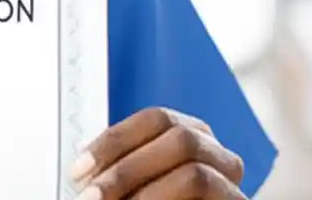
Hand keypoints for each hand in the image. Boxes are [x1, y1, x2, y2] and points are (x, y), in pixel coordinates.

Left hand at [70, 107, 244, 198]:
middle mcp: (219, 155)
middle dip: (125, 169)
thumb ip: (118, 166)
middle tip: (90, 196)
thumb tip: (81, 161)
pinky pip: (207, 199)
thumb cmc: (155, 198)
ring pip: (195, 174)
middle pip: (180, 139)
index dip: (113, 141)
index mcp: (192, 136)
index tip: (78, 170)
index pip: (156, 118)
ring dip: (145, 195)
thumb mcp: (134, 181)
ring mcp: (234, 185)